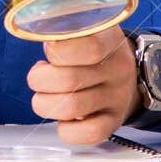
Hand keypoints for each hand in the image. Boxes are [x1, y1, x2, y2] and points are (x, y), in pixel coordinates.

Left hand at [25, 25, 141, 145]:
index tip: (49, 51)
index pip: (89, 47)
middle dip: (39, 79)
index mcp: (110, 40)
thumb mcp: (85, 29)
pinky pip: (87, 133)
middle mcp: (118, 70)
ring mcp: (117, 98)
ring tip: (44, 96)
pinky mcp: (113, 122)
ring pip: (71, 107)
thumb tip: (33, 30)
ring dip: (44, 103)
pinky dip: (66, 129)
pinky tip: (63, 117)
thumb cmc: (93, 51)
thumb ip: (63, 28)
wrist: (127, 75)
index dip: (57, 51)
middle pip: (69, 80)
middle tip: (38, 76)